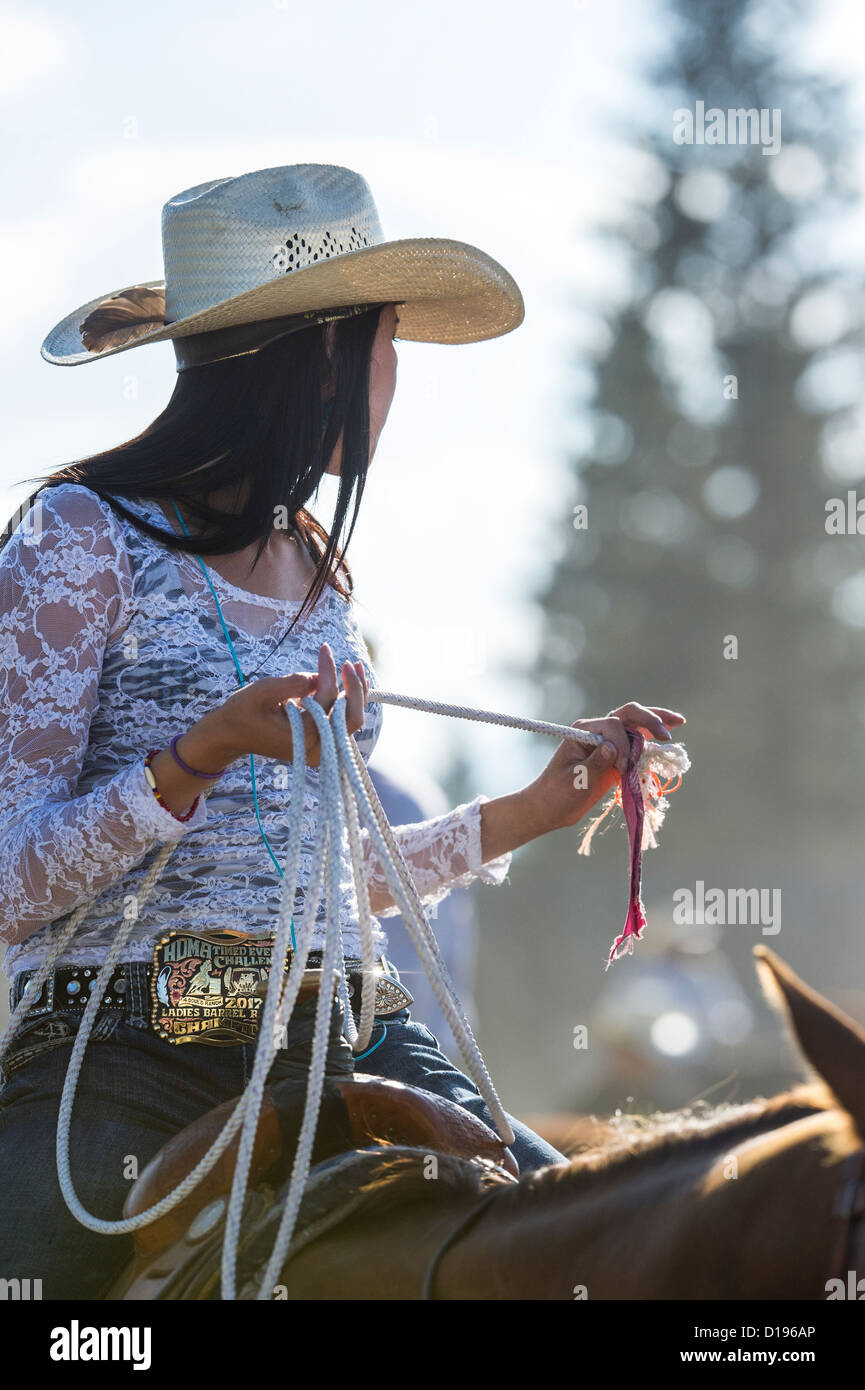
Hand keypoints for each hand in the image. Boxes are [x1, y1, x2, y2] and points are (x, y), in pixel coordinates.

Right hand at [148, 645, 369, 815]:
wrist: (230, 735)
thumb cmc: (242, 712)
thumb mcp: (263, 692)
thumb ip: (292, 683)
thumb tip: (319, 677)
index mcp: (304, 737)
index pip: (327, 700)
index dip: (328, 672)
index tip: (324, 649)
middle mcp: (317, 749)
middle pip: (352, 718)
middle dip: (355, 687)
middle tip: (350, 662)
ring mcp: (320, 749)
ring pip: (351, 720)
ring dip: (356, 693)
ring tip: (355, 666)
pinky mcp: (318, 743)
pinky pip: (342, 723)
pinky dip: (347, 701)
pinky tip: (350, 682)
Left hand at [520, 700, 685, 834]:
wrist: (550, 807)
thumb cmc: (557, 793)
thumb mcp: (575, 780)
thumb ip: (595, 763)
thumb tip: (614, 748)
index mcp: (583, 731)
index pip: (612, 725)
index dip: (623, 744)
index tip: (623, 767)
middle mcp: (597, 731)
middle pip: (627, 715)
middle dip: (648, 720)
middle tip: (666, 733)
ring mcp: (608, 741)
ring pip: (635, 723)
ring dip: (656, 721)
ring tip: (679, 721)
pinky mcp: (616, 755)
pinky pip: (637, 742)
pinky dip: (652, 739)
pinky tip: (668, 738)